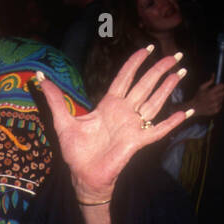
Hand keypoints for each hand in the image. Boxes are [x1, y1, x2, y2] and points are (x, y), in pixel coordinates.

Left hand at [37, 48, 190, 201]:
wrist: (83, 175)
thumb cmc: (75, 152)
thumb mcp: (62, 122)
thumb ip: (55, 99)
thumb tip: (39, 78)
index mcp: (108, 105)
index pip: (125, 78)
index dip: (135, 62)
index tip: (146, 48)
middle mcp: (124, 112)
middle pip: (145, 85)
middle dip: (159, 70)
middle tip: (175, 54)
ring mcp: (132, 126)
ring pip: (154, 101)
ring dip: (168, 88)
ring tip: (181, 72)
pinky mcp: (137, 141)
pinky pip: (157, 130)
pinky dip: (171, 123)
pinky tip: (184, 113)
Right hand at [191, 77, 223, 117]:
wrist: (194, 108)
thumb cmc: (198, 96)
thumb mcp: (202, 87)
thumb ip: (209, 81)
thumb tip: (214, 74)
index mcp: (211, 92)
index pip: (222, 86)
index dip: (221, 85)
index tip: (220, 86)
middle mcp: (214, 99)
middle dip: (222, 91)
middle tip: (217, 92)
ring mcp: (215, 105)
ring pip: (223, 99)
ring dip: (219, 98)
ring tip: (213, 98)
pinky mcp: (216, 110)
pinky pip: (221, 105)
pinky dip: (218, 104)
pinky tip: (213, 103)